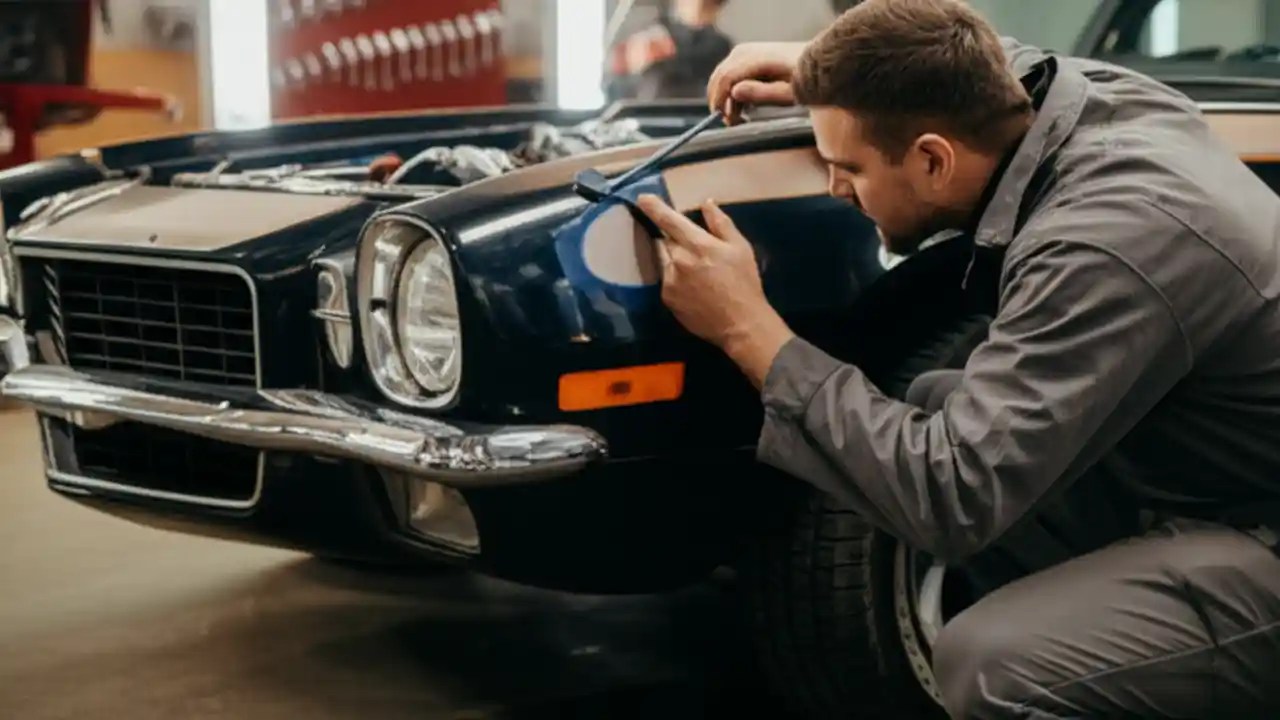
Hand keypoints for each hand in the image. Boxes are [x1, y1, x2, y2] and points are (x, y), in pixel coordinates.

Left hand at [636, 194, 794, 387]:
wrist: (740, 324)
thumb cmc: (744, 283)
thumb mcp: (740, 248)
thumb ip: (721, 223)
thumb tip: (707, 203)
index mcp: (698, 244)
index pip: (669, 220)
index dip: (654, 207)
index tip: (642, 198)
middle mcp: (678, 260)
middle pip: (667, 241)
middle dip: (677, 241)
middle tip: (698, 253)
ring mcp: (670, 281)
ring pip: (667, 262)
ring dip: (677, 262)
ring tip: (701, 276)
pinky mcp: (667, 298)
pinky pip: (667, 281)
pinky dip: (677, 280)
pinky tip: (695, 290)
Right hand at [707, 42, 806, 123]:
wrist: (818, 62)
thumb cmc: (806, 80)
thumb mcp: (789, 93)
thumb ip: (761, 93)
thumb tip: (734, 92)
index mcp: (756, 58)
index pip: (726, 78)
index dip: (721, 101)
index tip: (728, 121)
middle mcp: (744, 51)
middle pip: (719, 77)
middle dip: (720, 102)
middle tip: (732, 123)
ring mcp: (743, 51)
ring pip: (721, 77)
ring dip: (725, 99)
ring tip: (739, 118)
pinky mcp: (745, 56)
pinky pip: (729, 75)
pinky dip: (731, 92)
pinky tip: (743, 107)